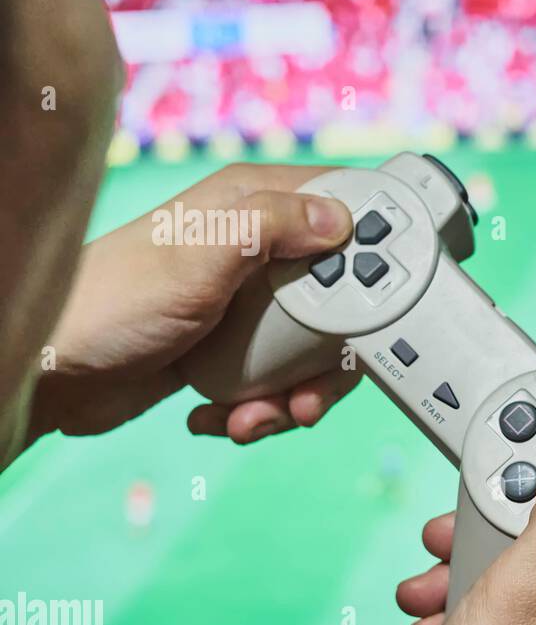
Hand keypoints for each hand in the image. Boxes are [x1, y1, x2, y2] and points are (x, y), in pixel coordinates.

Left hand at [29, 163, 356, 444]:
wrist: (55, 375)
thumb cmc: (111, 304)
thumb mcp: (200, 257)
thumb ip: (270, 227)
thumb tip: (340, 218)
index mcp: (253, 207)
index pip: (344, 206)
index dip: (378, 246)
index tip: (391, 297)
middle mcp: (258, 249)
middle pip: (344, 294)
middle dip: (335, 355)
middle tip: (311, 390)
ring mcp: (248, 303)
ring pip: (317, 348)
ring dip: (296, 395)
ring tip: (258, 418)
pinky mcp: (235, 349)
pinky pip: (281, 380)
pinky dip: (262, 409)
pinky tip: (223, 416)